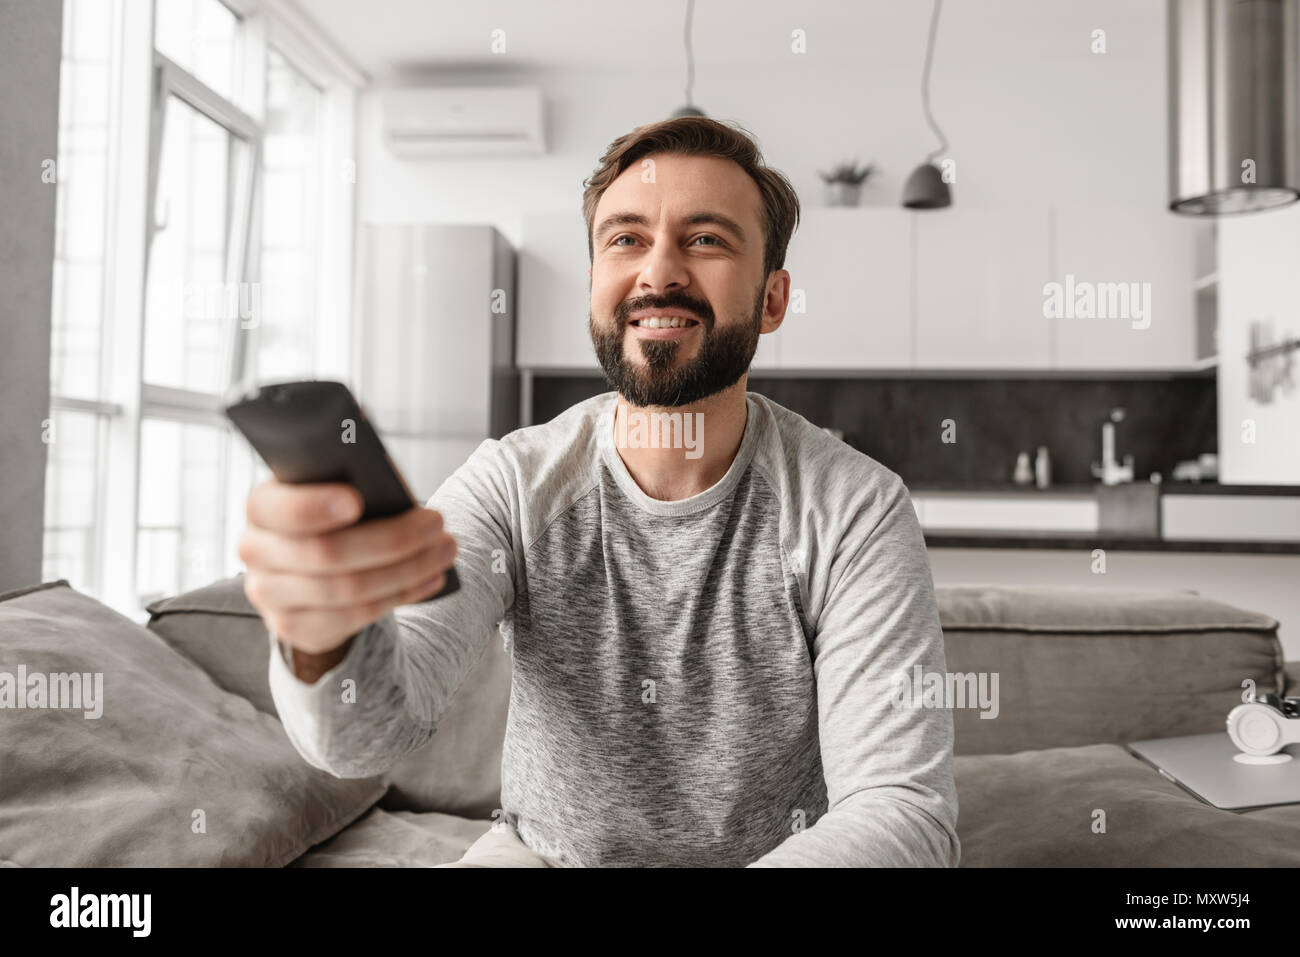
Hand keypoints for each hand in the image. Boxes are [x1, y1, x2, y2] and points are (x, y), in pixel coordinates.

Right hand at [238, 479, 456, 656]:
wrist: (314, 560)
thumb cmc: (336, 509)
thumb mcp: (339, 483)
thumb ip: (356, 479)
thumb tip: (394, 492)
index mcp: (261, 505)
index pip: (279, 508)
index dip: (314, 506)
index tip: (357, 501)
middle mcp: (255, 551)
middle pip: (325, 554)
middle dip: (391, 540)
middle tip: (437, 524)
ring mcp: (270, 596)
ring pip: (346, 591)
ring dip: (406, 571)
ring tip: (445, 551)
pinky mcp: (295, 627)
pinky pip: (354, 618)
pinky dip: (399, 596)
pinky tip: (430, 579)